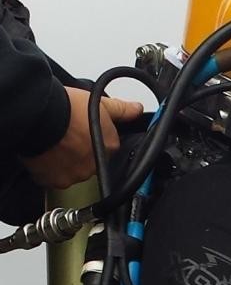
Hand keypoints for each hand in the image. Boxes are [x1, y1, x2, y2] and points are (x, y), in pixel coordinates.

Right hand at [23, 87, 142, 188]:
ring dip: (65, 162)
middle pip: (90, 162)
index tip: (82, 131)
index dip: (94, 138)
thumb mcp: (98, 103)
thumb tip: (137, 110)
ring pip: (72, 171)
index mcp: (109, 147)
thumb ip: (120, 109)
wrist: (39, 116)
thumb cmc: (66, 108)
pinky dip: (49, 170)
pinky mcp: (56, 181)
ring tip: (54, 144)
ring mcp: (76, 175)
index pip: (107, 148)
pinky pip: (53, 179)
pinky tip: (45, 154)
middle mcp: (95, 165)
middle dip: (80, 152)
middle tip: (67, 137)